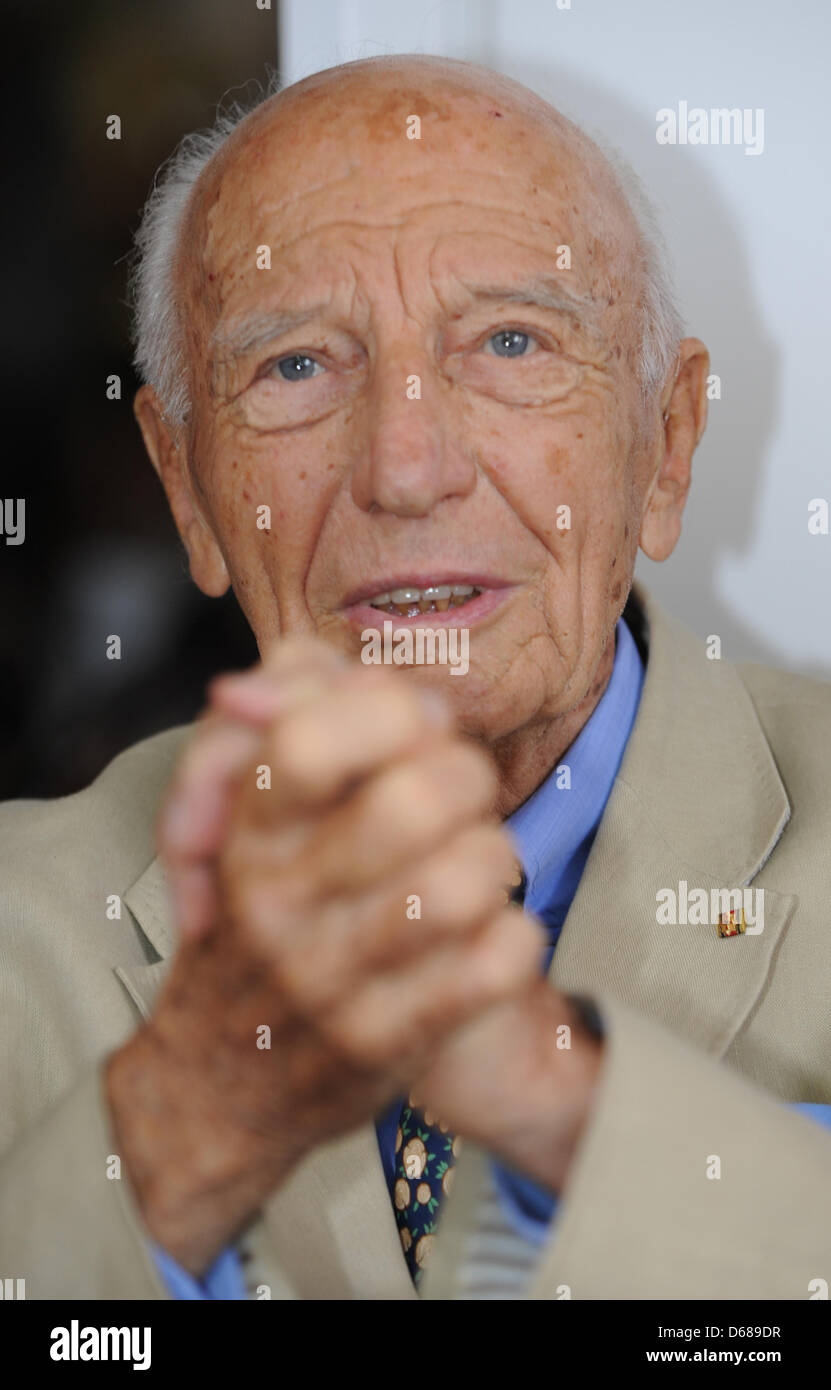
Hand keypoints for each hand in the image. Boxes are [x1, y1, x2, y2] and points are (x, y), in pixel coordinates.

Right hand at [105, 641, 544, 1273]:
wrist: (221, 1086)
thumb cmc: (255, 924)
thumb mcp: (243, 812)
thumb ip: (292, 712)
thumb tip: (342, 670)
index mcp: (246, 835)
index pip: (311, 737)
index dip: (389, 710)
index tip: (407, 728)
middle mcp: (283, 906)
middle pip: (419, 796)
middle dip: (466, 777)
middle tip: (457, 797)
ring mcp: (337, 982)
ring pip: (472, 875)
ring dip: (493, 857)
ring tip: (469, 869)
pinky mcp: (393, 1043)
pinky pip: (503, 957)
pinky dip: (514, 935)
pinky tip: (482, 936)